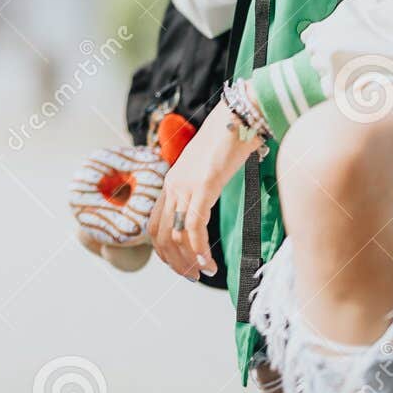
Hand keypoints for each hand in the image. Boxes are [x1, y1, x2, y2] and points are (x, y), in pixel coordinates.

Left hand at [146, 100, 264, 279]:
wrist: (238, 116)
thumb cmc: (228, 142)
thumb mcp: (208, 169)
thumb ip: (201, 189)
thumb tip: (206, 208)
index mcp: (170, 182)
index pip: (154, 225)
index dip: (163, 250)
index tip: (180, 264)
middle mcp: (172, 185)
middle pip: (160, 235)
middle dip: (174, 261)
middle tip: (191, 277)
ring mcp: (185, 186)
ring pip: (176, 236)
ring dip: (188, 260)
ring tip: (203, 273)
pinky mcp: (202, 187)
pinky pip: (194, 228)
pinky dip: (200, 250)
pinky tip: (210, 263)